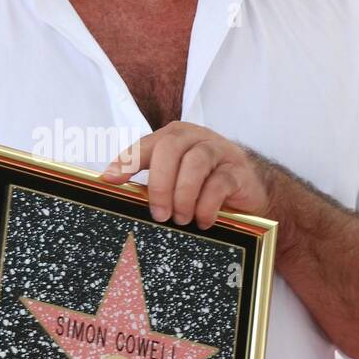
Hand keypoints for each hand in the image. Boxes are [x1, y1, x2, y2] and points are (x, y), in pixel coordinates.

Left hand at [101, 122, 274, 230]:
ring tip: (181, 219)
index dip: (127, 161)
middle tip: (159, 214)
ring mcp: (219, 151)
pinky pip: (220, 183)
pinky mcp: (238, 170)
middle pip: (170, 148)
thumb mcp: (174, 180)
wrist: (248, 188)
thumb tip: (118, 193)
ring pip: (196, 163)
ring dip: (183, 195)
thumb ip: (151, 181)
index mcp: (173, 138)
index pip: (146, 144)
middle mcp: (194, 138)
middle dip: (160, 184)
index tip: (111, 179)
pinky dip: (206, 206)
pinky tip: (202, 220)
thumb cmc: (204, 184)